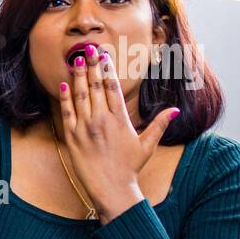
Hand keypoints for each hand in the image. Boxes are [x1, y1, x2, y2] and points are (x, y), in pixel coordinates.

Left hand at [58, 44, 179, 222]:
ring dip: (78, 77)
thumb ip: (159, 124)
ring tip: (76, 60)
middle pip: (96, 87)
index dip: (107, 70)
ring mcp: (85, 128)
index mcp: (120, 119)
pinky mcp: (72, 138)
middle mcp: (102, 120)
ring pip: (80, 96)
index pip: (112, 88)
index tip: (104, 56)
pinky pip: (67, 113)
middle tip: (88, 49)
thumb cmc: (130, 168)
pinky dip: (65, 98)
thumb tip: (175, 110)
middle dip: (92, 66)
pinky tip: (64, 84)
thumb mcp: (147, 145)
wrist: (111, 189)